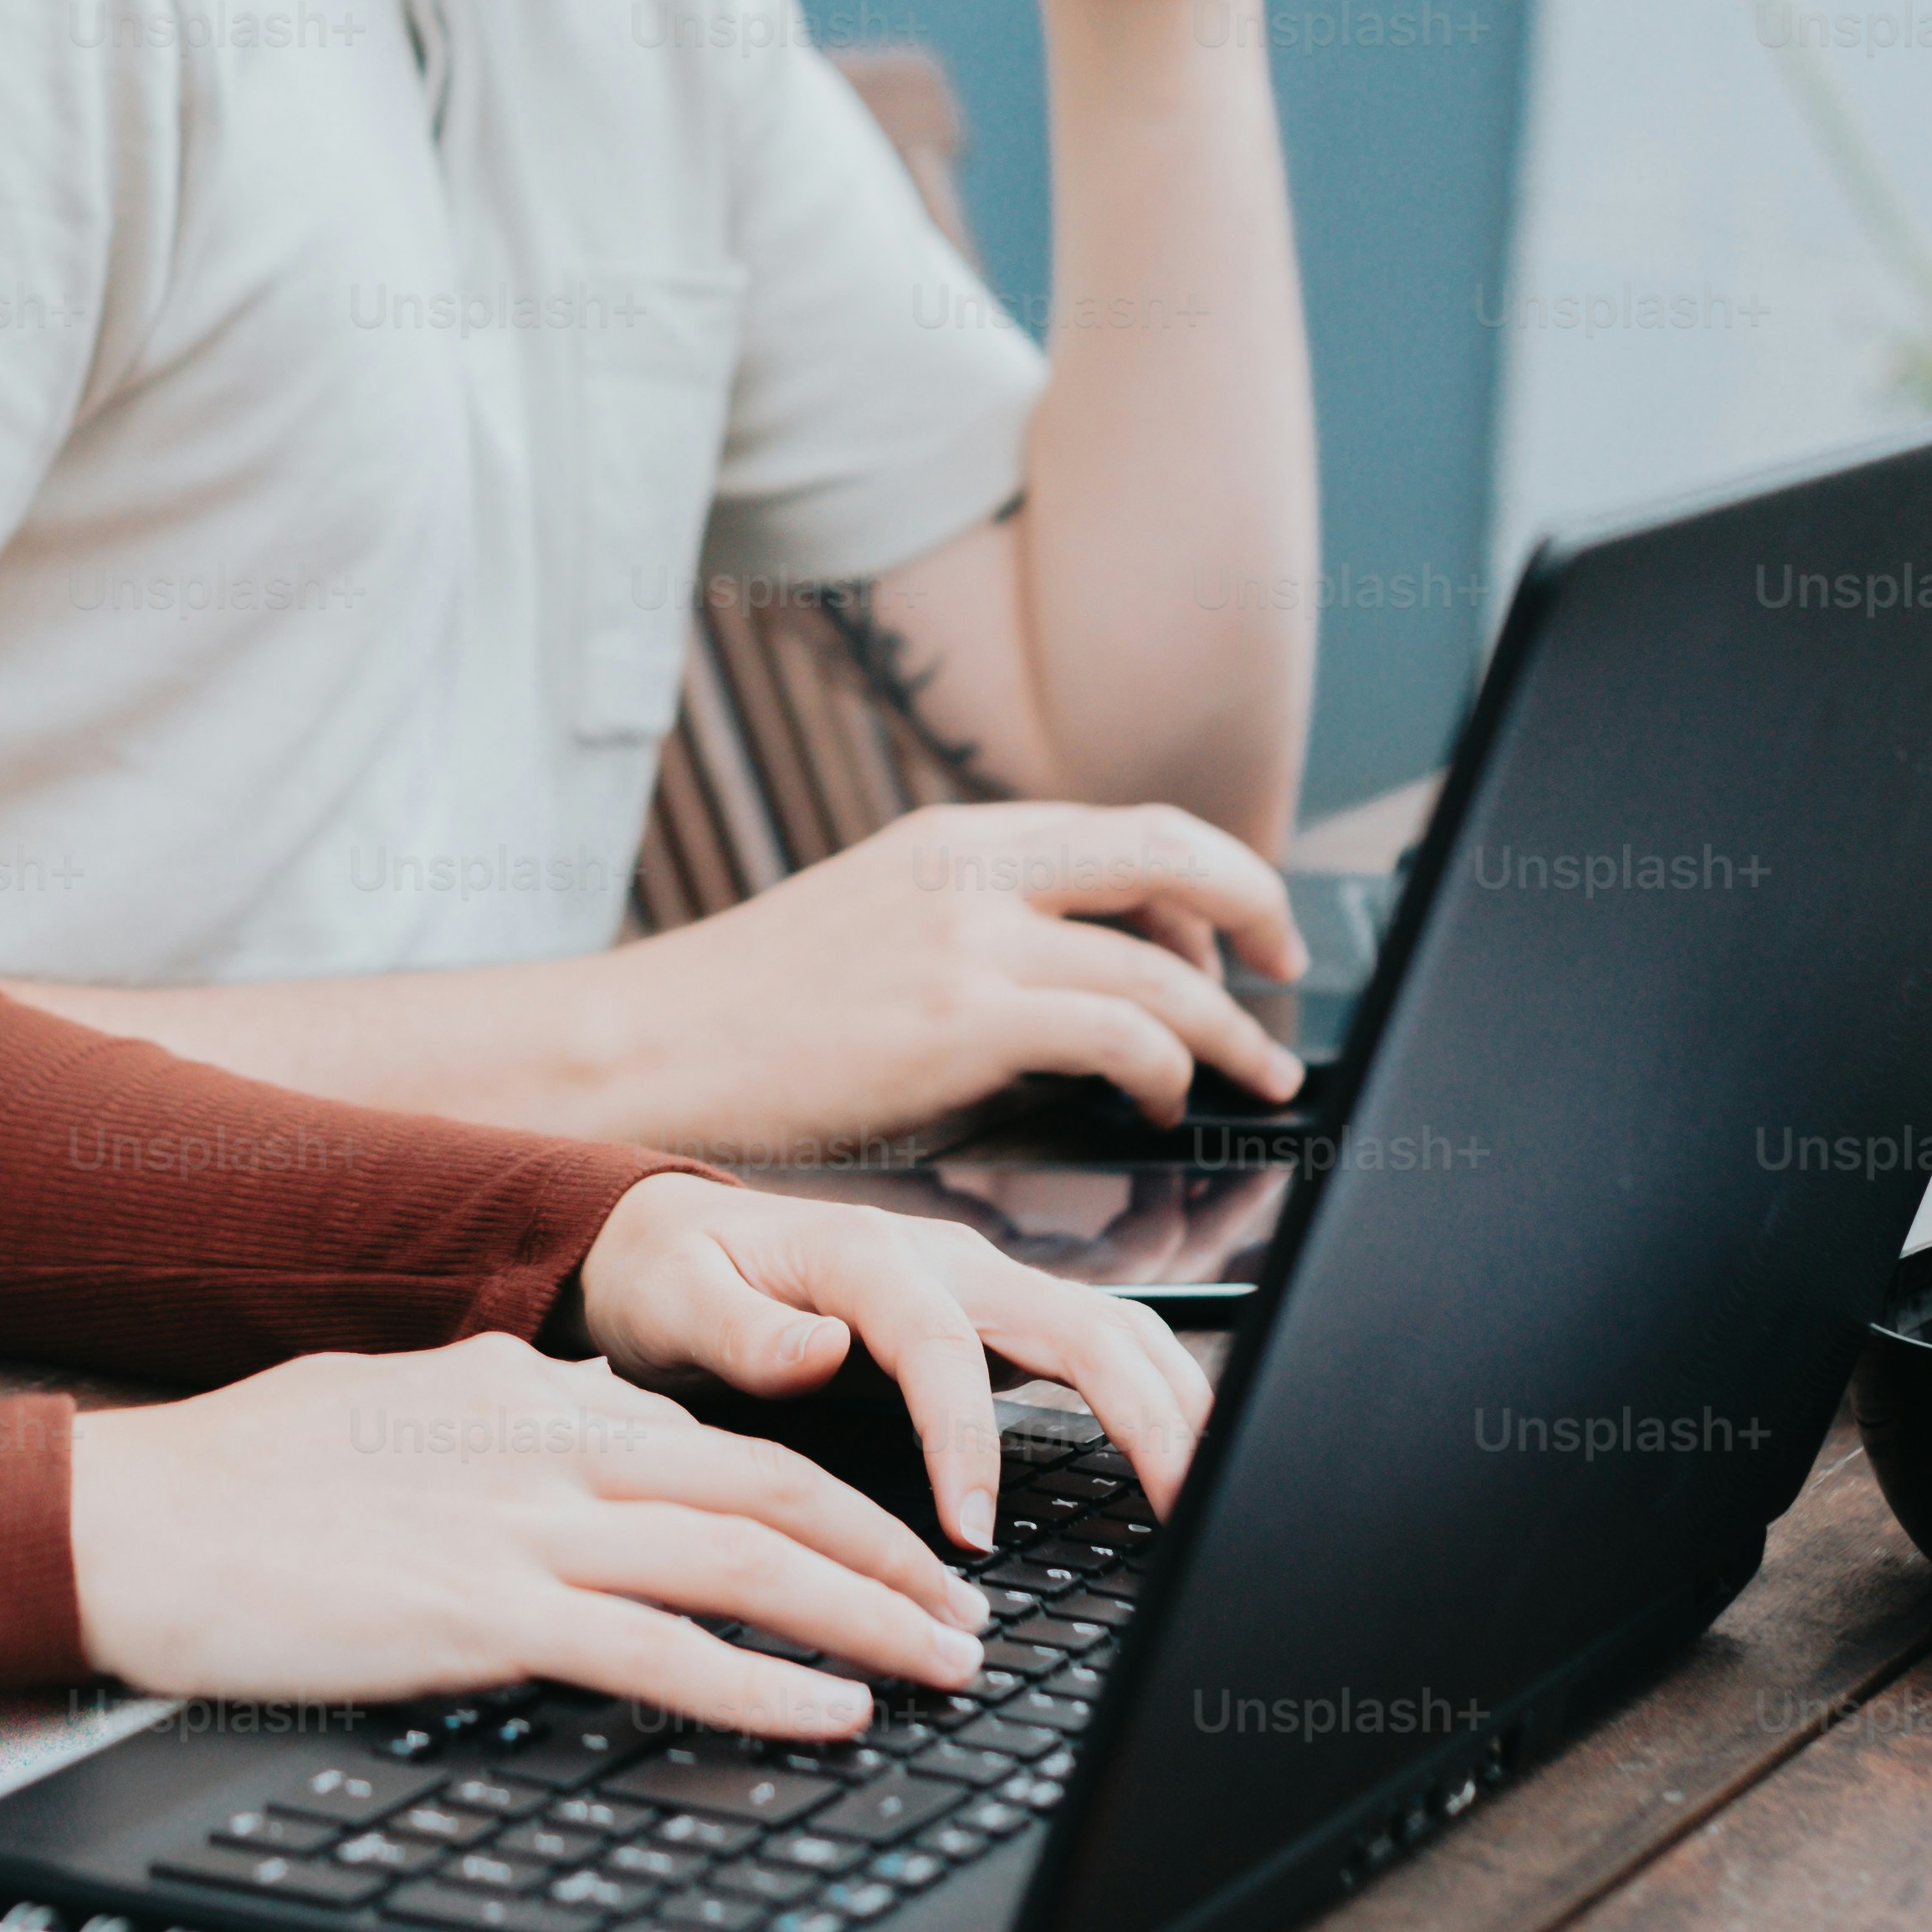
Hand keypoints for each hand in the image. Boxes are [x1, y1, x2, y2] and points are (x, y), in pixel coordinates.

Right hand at [66, 1336, 990, 1739]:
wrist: (128, 1518)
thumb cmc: (241, 1478)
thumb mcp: (398, 1403)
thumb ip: (505, 1406)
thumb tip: (580, 1404)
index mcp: (528, 1388)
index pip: (718, 1438)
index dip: (828, 1491)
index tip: (894, 1542)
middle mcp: (545, 1438)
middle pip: (769, 1488)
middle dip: (889, 1552)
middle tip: (967, 1611)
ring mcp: (518, 1523)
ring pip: (743, 1562)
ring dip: (865, 1617)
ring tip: (945, 1663)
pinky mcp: (481, 1609)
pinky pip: (659, 1650)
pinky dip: (762, 1684)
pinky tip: (832, 1714)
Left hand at [573, 1173, 1216, 1551]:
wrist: (670, 1238)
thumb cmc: (671, 1275)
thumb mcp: (674, 1303)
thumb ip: (742, 1334)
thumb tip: (818, 1353)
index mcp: (868, 1255)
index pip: (947, 1347)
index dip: (970, 1440)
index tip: (975, 1534)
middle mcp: (946, 1259)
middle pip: (1081, 1324)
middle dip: (1147, 1416)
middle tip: (1183, 1515)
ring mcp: (983, 1284)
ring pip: (1115, 1330)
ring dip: (1175, 1404)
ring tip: (1210, 1495)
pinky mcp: (998, 1317)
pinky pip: (1099, 1348)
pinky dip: (1153, 1398)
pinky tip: (1183, 1456)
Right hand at [603, 802, 1305, 1155]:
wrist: (646, 1047)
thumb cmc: (749, 1012)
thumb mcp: (870, 922)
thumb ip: (970, 923)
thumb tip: (1081, 970)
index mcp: (953, 837)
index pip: (1129, 828)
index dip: (1212, 877)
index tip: (1241, 932)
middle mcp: (972, 869)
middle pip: (1172, 854)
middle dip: (1255, 913)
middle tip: (1285, 973)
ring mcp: (967, 940)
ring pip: (1164, 965)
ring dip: (1232, 1027)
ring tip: (1257, 1071)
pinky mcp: (960, 1022)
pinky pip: (1120, 1035)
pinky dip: (1168, 1070)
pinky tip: (1164, 1103)